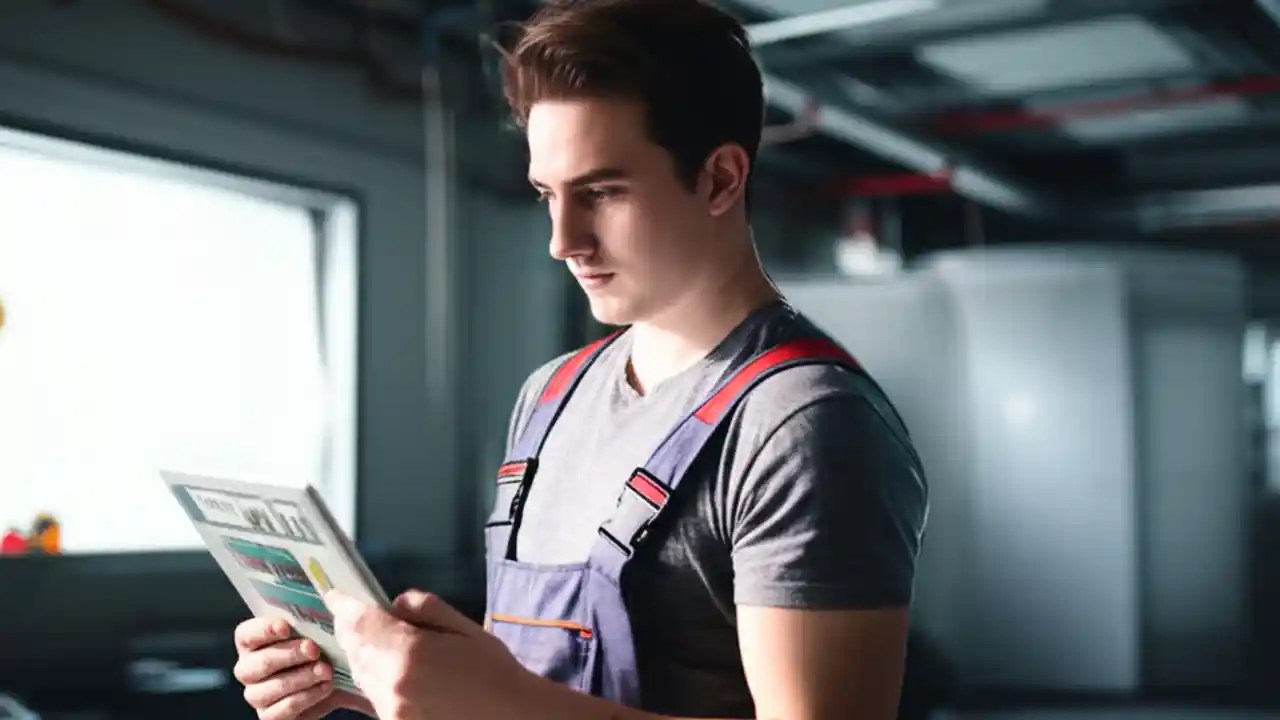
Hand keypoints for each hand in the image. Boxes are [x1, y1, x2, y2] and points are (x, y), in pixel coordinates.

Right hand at [232, 616, 374, 719]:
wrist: (366, 681)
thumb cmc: (346, 645)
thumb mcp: (343, 620)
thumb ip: (334, 604)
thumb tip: (331, 592)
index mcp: (261, 640)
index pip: (246, 634)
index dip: (261, 630)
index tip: (286, 626)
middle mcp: (253, 668)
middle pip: (252, 665)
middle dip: (285, 656)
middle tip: (313, 650)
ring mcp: (262, 694)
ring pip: (264, 692)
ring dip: (298, 679)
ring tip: (325, 671)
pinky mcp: (274, 716)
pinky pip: (277, 713)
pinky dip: (303, 699)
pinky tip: (325, 688)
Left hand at [327, 589, 543, 719]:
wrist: (509, 715)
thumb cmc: (492, 668)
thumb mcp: (463, 626)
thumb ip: (424, 608)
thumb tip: (393, 605)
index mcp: (410, 653)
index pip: (362, 622)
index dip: (344, 605)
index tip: (335, 594)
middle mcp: (392, 684)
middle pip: (355, 648)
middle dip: (350, 628)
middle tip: (351, 613)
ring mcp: (390, 709)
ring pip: (360, 673)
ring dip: (361, 653)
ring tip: (372, 639)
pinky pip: (373, 694)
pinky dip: (374, 676)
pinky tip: (390, 668)